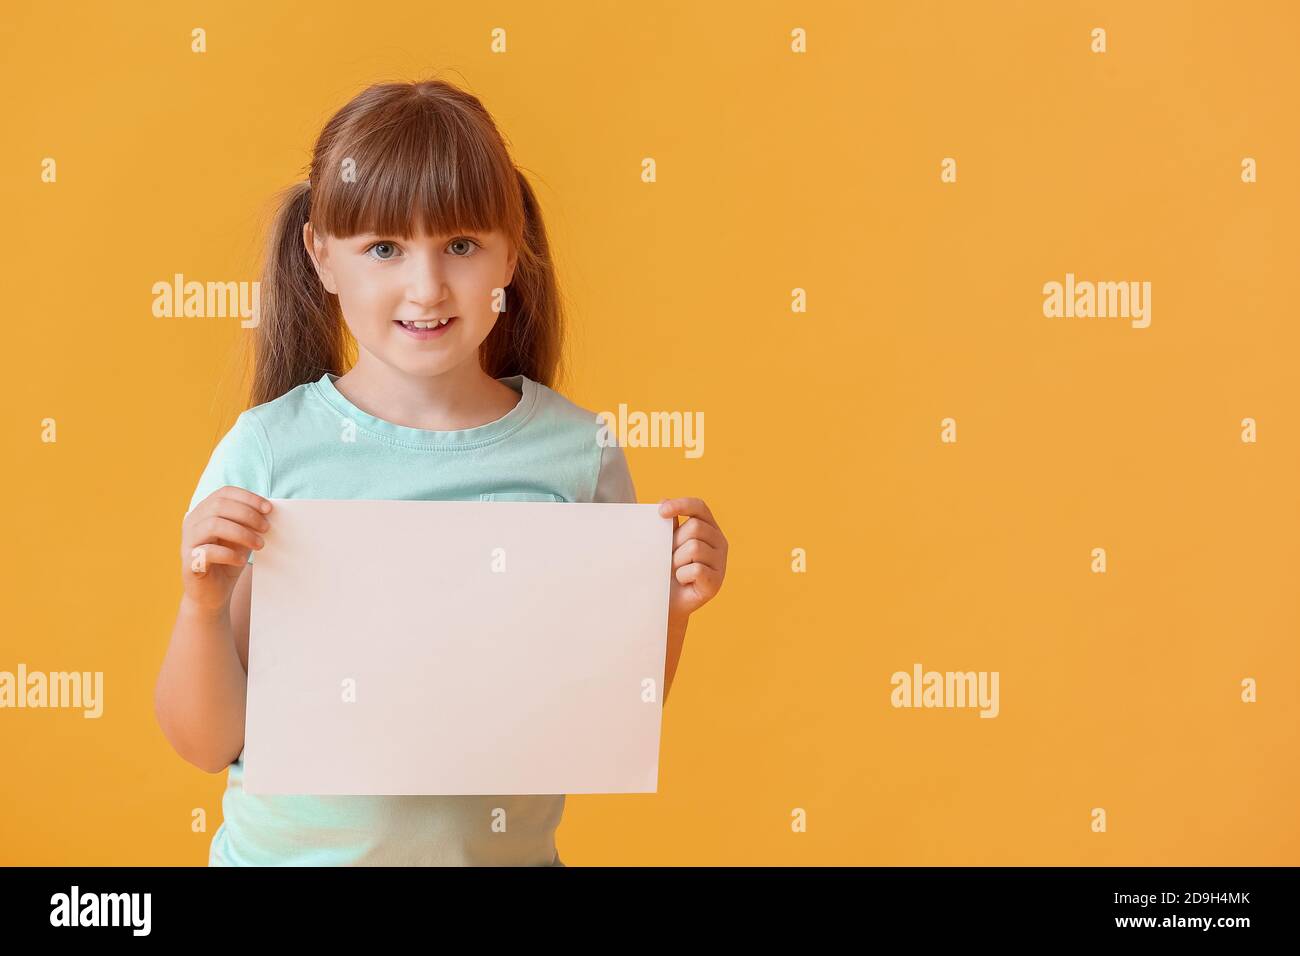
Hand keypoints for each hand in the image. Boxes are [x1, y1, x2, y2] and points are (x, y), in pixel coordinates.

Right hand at [180, 486, 272, 612]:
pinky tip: (241, 560)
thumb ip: (248, 523)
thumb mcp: (241, 538)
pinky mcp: (189, 562)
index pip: (224, 493)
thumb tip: (268, 511)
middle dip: (248, 514)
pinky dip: (229, 554)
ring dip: (242, 533)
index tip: (268, 509)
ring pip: (213, 525)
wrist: (212, 594)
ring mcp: (188, 542)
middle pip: (219, 506)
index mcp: (204, 511)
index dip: (248, 498)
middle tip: (266, 528)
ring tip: (259, 545)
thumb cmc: (228, 561)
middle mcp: (192, 523)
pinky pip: (207, 551)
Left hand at [658, 497, 727, 621]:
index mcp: (709, 528)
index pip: (699, 507)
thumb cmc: (665, 568)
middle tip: (670, 558)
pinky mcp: (716, 583)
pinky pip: (695, 569)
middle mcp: (720, 542)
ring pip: (694, 548)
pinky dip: (681, 575)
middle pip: (695, 527)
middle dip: (675, 542)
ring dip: (676, 561)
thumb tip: (663, 500)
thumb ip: (669, 524)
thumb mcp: (666, 542)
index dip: (681, 505)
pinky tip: (683, 581)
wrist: (665, 601)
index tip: (661, 511)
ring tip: (676, 571)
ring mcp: (721, 563)